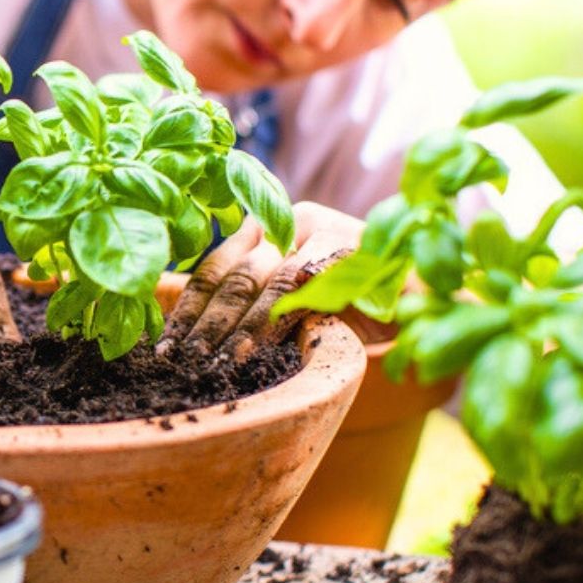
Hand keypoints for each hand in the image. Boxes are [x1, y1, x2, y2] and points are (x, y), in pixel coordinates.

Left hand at [155, 201, 378, 363]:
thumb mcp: (285, 305)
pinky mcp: (347, 243)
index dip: (188, 309)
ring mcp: (318, 226)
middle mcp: (283, 221)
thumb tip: (187, 343)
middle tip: (188, 361)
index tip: (166, 347)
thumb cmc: (342, 307)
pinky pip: (307, 281)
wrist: (416, 301)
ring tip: (223, 361)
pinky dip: (285, 314)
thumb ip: (246, 308)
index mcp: (259, 229)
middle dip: (208, 323)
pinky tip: (265, 343)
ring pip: (268, 280)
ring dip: (244, 326)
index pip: (212, 269)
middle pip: (234, 276)